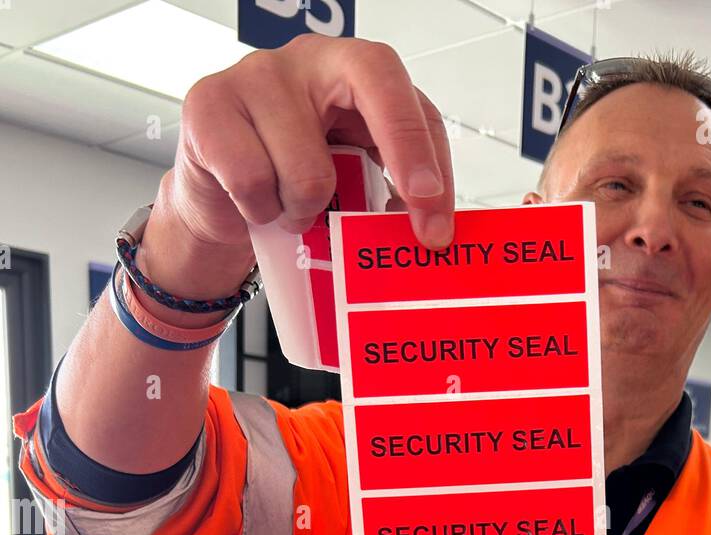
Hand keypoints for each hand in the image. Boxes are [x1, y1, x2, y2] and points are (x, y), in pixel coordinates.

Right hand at [171, 33, 453, 251]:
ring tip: (292, 210)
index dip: (428, 157)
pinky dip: (261, 213)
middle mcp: (308, 59)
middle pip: (373, 82)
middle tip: (411, 221)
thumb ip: (389, 192)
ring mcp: (255, 75)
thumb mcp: (350, 181)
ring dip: (305, 213)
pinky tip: (257, 205)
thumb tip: (430, 234)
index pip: (407, 98)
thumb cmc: (288, 184)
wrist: (217, 201)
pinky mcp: (208, 104)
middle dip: (403, 152)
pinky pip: (253, 182)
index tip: (437, 222)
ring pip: (307, 170)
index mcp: (352, 72)